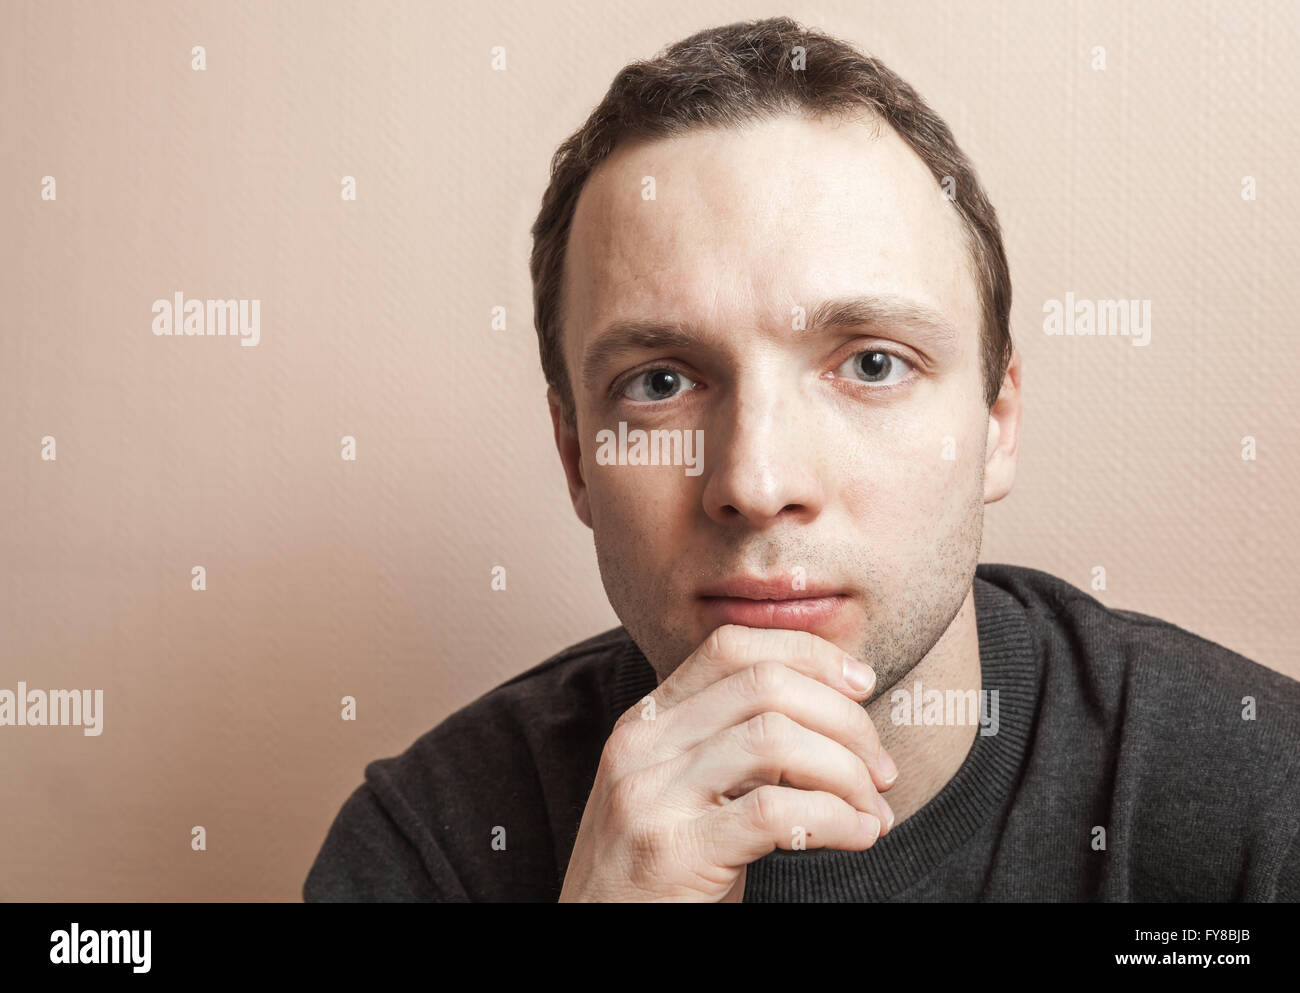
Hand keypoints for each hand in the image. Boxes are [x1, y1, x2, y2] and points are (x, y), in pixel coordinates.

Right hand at [559, 624, 897, 901]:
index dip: (809, 653)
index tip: (864, 684)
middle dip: (845, 719)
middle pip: (765, 684)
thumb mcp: (682, 792)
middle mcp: (641, 744)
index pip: (732, 645)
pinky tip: (857, 835)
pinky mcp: (672, 851)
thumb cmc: (657, 874)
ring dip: (847, 773)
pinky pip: (776, 811)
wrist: (596, 934)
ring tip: (874, 811)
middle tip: (882, 769)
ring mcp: (649, 795)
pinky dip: (835, 819)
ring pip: (775, 739)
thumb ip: (732, 747)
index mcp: (647, 720)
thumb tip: (834, 712)